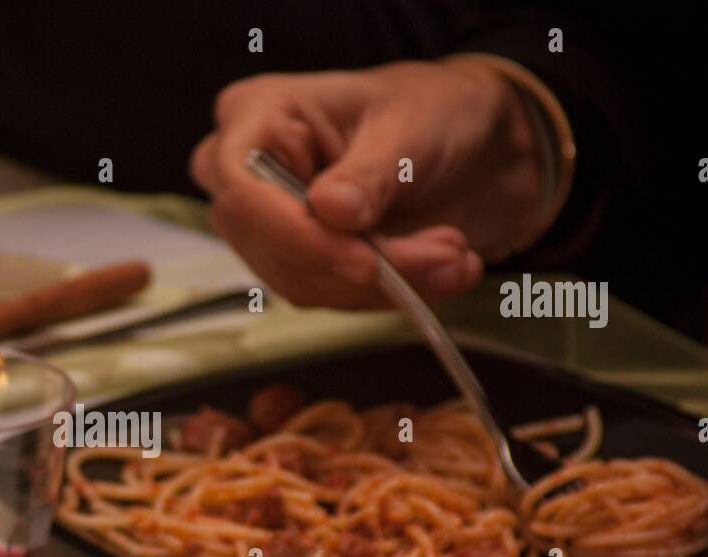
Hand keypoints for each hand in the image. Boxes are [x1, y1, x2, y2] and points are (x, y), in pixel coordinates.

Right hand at [191, 60, 547, 308]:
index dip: (294, 232)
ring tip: (454, 256)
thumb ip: (369, 171)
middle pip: (268, 243)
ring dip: (384, 283)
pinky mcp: (295, 260)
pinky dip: (386, 293)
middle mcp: (245, 172)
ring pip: (300, 281)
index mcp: (256, 113)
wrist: (467, 146)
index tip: (365, 261)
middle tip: (444, 253)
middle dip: (355, 263)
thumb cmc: (431, 109)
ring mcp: (265, 222)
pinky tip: (440, 269)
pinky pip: (326, 295)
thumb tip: (329, 210)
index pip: (241, 186)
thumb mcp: (412, 126)